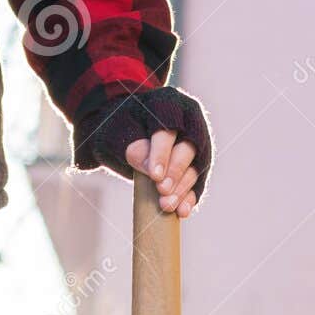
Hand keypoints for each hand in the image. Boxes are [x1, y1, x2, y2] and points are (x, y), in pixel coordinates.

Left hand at [74, 88, 212, 216]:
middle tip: (162, 191)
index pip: (169, 127)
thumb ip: (133, 146)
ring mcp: (195, 142)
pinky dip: (190, 197)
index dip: (163, 152)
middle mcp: (188, 121)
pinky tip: (183, 211)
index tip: (154, 176)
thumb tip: (152, 169)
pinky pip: (198, 181)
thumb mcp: (117, 134)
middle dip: (176, 171)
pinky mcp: (196, 163)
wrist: (124, 134)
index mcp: (168, 103)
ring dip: (183, 188)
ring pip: (196, 166)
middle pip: (189, 147)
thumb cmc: (119, 130)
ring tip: (167, 206)